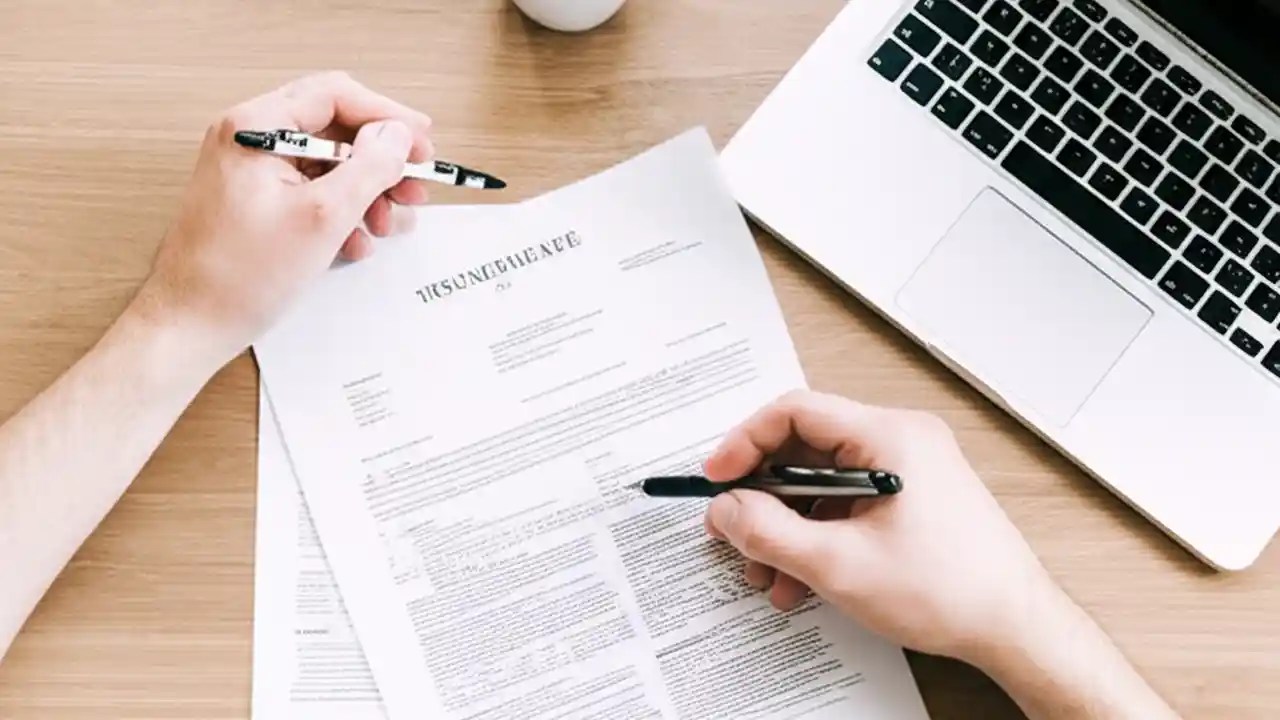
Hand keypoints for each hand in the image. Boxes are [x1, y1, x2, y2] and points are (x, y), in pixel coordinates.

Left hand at [133, 72, 433, 361]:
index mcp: (255, 128)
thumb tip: (398, 135)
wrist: (190, 323)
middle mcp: (250, 140)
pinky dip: (342, 212)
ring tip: (386, 222)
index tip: (422, 141)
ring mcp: (251, 171)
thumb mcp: (322, 217)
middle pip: (335, 129)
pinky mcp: (257, 202)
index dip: (387, 116)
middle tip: (414, 185)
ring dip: (366, 190)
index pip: (335, 95)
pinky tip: (356, 242)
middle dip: (381, 160)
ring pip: (328, 164)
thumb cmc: (238, 275)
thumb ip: (368, 168)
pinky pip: (312, 192)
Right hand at [702, 390, 1053, 666]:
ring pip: (822, 483)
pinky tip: (802, 579)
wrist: (1013, 627)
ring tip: (769, 572)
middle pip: (806, 448)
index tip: (717, 478)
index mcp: (890, 436)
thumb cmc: (951, 590)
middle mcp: (901, 441)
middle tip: (735, 530)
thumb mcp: (839, 564)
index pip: (796, 412)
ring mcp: (909, 470)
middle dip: (764, 497)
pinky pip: (846, 503)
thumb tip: (727, 510)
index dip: (745, 442)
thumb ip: (769, 532)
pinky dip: (817, 536)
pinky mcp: (911, 499)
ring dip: (787, 527)